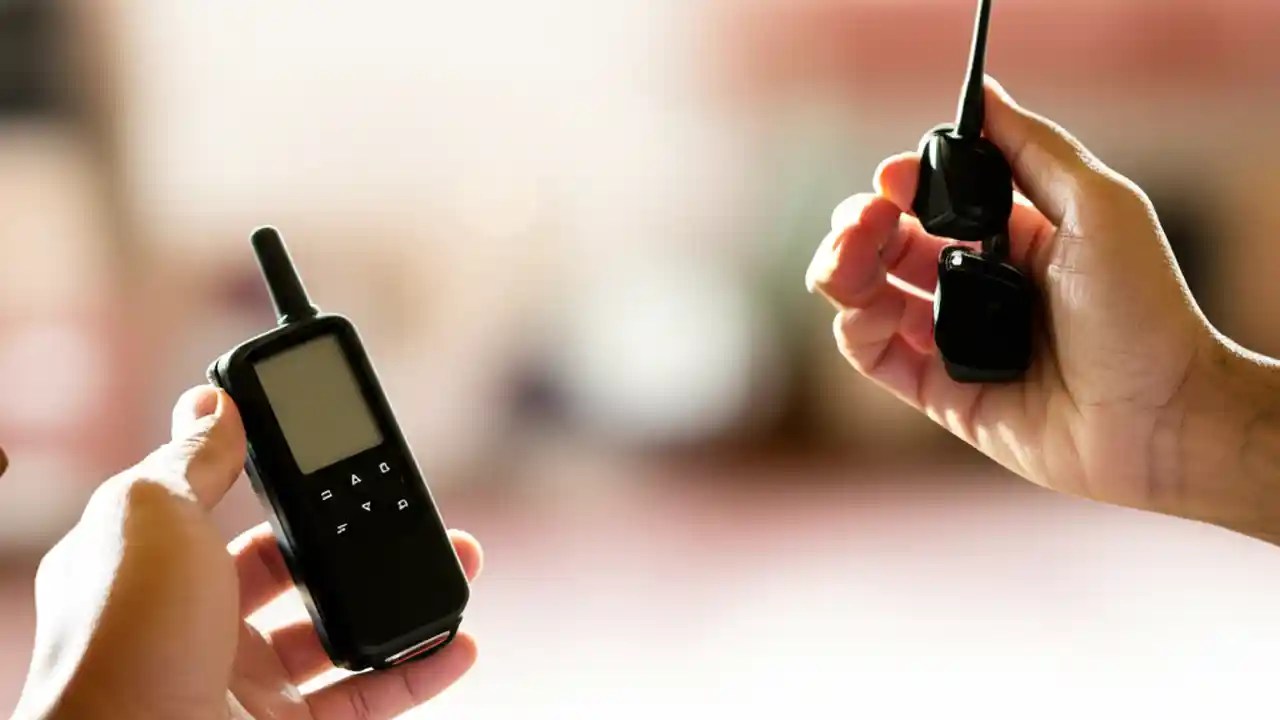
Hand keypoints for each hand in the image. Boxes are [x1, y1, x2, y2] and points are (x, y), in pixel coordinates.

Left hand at [12, 386, 482, 719]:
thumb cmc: (124, 634)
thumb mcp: (152, 514)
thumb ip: (193, 457)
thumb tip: (216, 403)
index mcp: (155, 567)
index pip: (226, 509)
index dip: (283, 483)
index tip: (337, 456)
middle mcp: (197, 623)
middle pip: (298, 568)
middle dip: (360, 537)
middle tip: (412, 509)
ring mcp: (243, 682)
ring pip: (342, 629)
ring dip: (402, 597)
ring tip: (457, 563)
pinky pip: (367, 696)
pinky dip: (418, 668)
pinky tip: (456, 641)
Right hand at [807, 77, 1279, 540]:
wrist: (1157, 417)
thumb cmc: (1143, 313)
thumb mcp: (1101, 206)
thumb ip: (1035, 150)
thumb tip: (983, 97)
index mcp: (1012, 240)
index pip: (933, 203)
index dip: (901, 187)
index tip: (890, 179)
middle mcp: (977, 287)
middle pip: (888, 247)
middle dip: (861, 225)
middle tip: (863, 218)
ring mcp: (954, 340)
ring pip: (868, 297)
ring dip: (845, 269)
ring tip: (850, 257)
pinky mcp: (940, 392)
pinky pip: (874, 355)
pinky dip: (854, 328)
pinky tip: (863, 309)